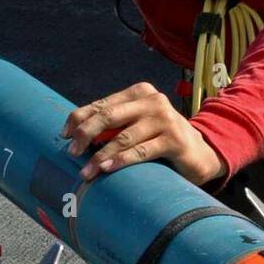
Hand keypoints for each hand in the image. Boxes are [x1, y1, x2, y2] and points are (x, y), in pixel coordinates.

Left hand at [62, 81, 227, 186]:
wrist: (200, 153)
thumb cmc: (160, 139)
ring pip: (122, 137)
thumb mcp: (136, 126)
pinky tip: (107, 169)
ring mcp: (165, 119)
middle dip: (85, 134)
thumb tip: (74, 135)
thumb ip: (113, 125)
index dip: (79, 119)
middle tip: (71, 152)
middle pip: (108, 116)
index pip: (101, 104)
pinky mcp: (174, 140)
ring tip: (86, 171)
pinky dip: (121, 161)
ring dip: (100, 155)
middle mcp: (152, 101)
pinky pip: (141, 151)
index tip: (63, 136)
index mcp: (139, 93)